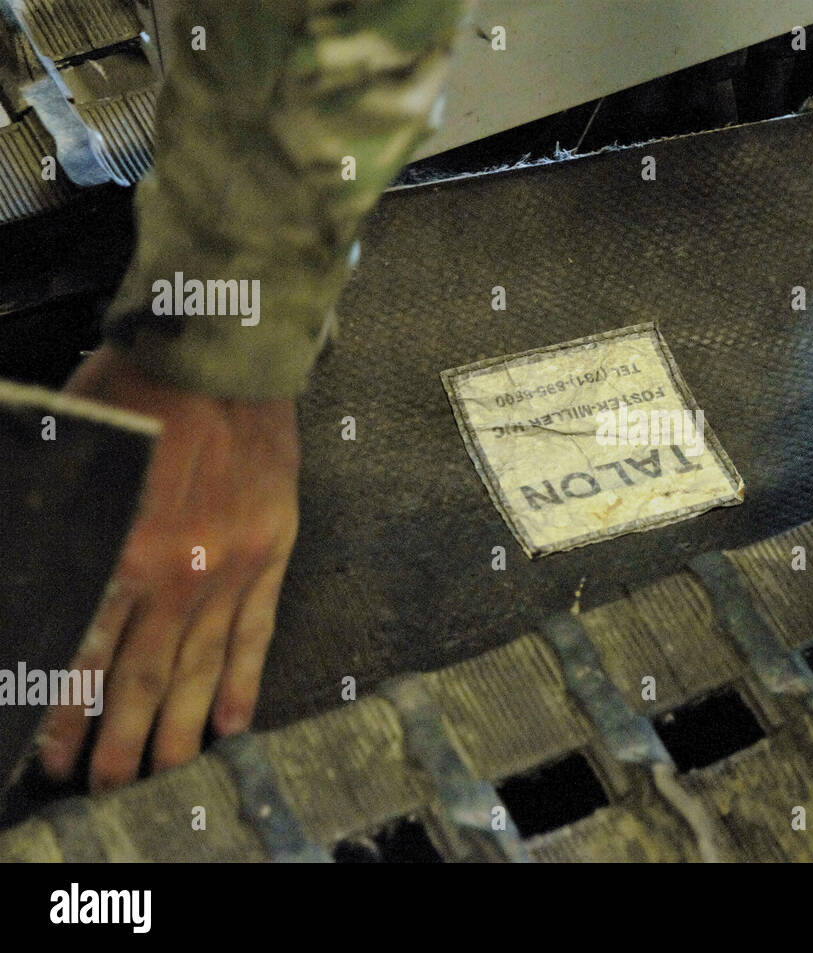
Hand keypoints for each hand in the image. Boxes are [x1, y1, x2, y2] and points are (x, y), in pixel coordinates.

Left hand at [39, 344, 299, 790]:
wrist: (226, 354)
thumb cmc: (142, 392)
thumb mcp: (79, 455)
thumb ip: (66, 526)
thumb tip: (45, 583)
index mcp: (126, 547)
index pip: (91, 653)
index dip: (71, 713)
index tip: (56, 756)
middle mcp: (181, 571)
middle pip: (146, 676)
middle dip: (124, 741)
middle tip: (110, 786)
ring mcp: (233, 566)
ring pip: (201, 665)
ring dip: (180, 727)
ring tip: (166, 773)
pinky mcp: (272, 553)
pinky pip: (256, 630)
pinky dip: (241, 680)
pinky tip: (229, 721)